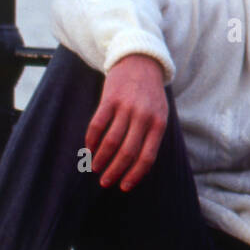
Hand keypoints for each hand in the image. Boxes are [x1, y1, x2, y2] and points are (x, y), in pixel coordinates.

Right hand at [84, 54, 167, 191]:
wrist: (141, 62)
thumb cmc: (150, 95)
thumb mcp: (159, 114)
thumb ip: (151, 137)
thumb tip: (137, 168)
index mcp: (158, 124)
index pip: (147, 157)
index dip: (134, 175)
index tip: (123, 187)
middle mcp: (143, 117)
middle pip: (127, 152)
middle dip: (115, 171)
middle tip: (105, 182)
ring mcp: (126, 107)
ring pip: (111, 141)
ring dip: (101, 159)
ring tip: (95, 168)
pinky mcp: (110, 98)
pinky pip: (97, 124)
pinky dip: (91, 140)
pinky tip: (89, 150)